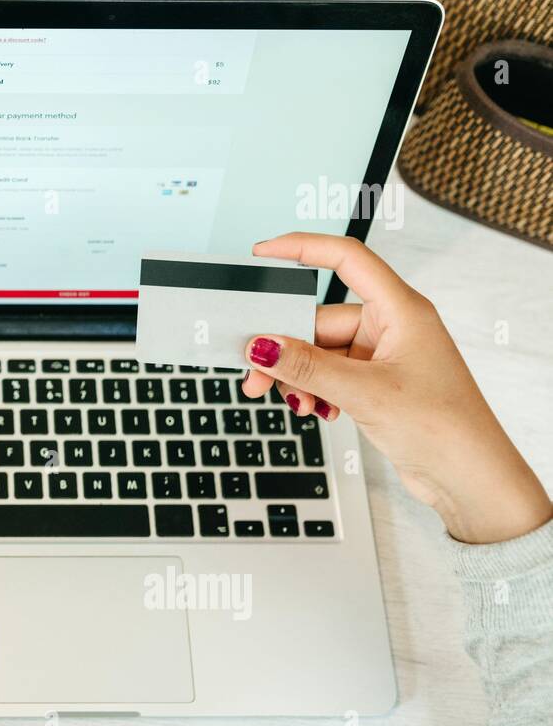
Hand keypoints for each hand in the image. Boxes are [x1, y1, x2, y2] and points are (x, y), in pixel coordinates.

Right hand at [240, 233, 549, 544]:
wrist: (469, 478)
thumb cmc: (445, 429)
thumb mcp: (364, 393)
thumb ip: (307, 368)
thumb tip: (262, 346)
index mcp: (401, 310)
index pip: (347, 258)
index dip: (302, 247)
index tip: (263, 253)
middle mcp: (392, 326)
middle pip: (319, 319)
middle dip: (285, 350)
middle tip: (256, 375)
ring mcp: (383, 355)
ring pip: (319, 352)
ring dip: (300, 379)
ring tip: (298, 405)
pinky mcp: (375, 382)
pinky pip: (329, 374)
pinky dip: (315, 391)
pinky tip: (319, 411)